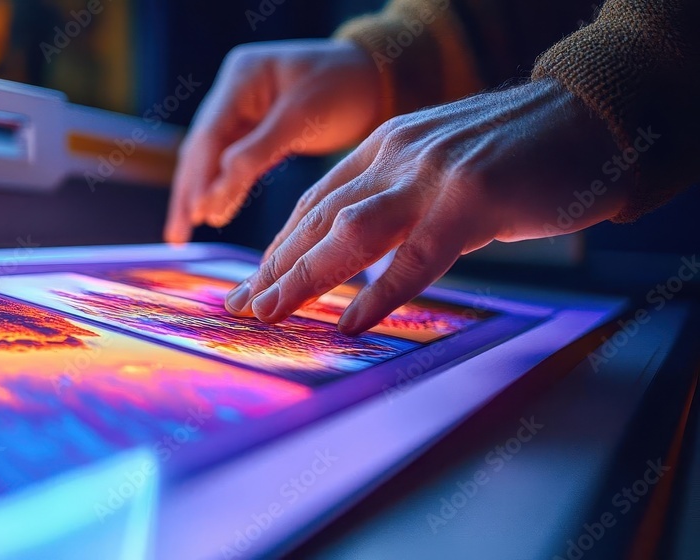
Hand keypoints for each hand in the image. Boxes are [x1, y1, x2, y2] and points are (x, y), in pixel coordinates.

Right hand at [164, 39, 381, 242]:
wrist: (375, 79)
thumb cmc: (343, 88)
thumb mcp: (303, 118)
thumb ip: (259, 151)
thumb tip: (216, 188)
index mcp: (242, 77)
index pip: (211, 133)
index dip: (201, 175)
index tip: (197, 213)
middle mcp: (234, 91)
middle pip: (202, 146)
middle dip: (190, 191)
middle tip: (177, 234)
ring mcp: (243, 109)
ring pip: (211, 157)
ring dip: (199, 193)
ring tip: (181, 234)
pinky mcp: (256, 128)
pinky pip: (232, 161)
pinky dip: (223, 187)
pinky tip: (213, 212)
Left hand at [224, 78, 632, 333]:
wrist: (591, 119)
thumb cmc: (516, 153)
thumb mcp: (440, 166)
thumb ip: (399, 199)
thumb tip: (357, 248)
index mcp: (385, 146)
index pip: (315, 201)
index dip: (279, 246)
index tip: (252, 283)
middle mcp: (397, 154)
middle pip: (318, 217)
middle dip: (274, 267)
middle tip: (241, 308)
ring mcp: (432, 174)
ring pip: (349, 231)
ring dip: (304, 275)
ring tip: (271, 312)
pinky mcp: (473, 198)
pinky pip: (416, 255)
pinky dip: (379, 292)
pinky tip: (351, 321)